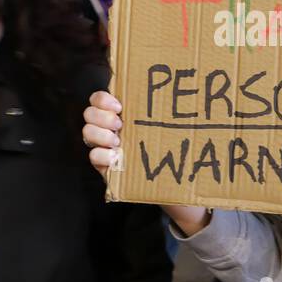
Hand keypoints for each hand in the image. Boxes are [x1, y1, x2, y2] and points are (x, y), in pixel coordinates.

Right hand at [82, 91, 210, 234]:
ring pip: (87, 132)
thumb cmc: (170, 149)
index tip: (120, 106)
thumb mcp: (166, 128)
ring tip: (118, 141)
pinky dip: (102, 155)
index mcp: (119, 114)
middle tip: (120, 124)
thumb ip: (165, 112)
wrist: (171, 184)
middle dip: (102, 117)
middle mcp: (108, 128)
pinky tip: (115, 157)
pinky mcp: (104, 166)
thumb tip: (194, 97)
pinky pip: (92, 157)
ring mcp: (104, 146)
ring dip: (101, 135)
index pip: (99, 99)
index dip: (103, 99)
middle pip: (89, 113)